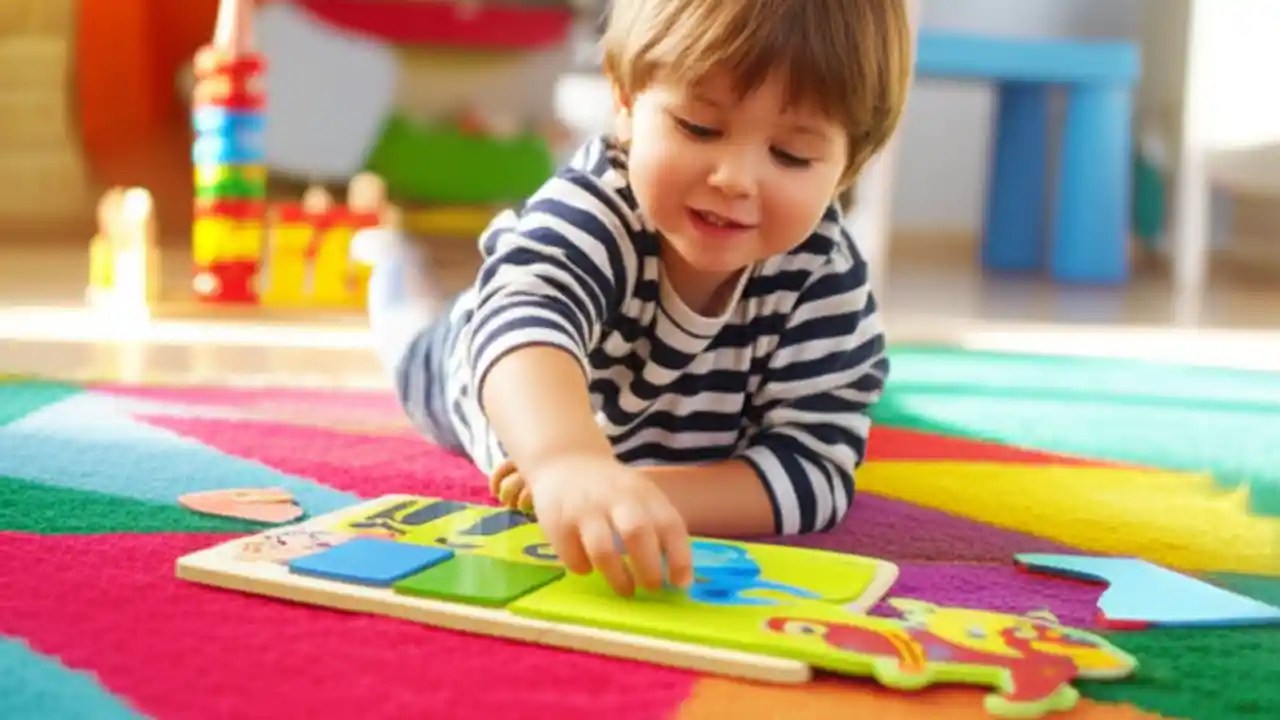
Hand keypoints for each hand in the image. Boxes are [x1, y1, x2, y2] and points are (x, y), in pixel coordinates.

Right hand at [517, 455, 693, 595]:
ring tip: (625, 589)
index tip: (681, 584)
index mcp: (644, 492)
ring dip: (619, 577)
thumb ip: (657, 524)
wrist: (564, 460)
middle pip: (637, 533)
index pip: (669, 524)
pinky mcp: (558, 523)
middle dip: (649, 569)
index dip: (679, 557)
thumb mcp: (640, 494)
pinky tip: (589, 567)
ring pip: (604, 550)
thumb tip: (678, 575)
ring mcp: (585, 509)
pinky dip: (584, 569)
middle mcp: (616, 497)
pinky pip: (575, 558)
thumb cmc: (611, 489)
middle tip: (652, 589)